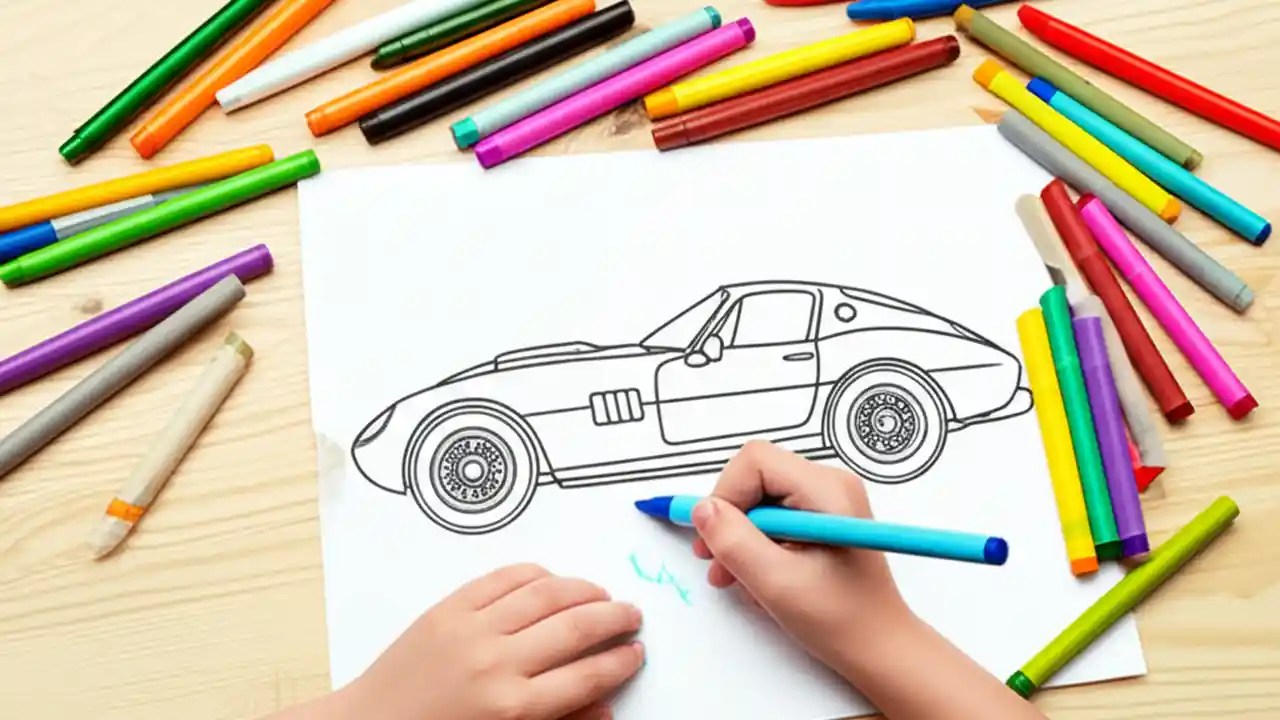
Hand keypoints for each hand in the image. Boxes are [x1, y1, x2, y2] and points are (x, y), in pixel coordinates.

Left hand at [343, 564, 642, 719]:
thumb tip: (605, 707)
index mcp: (512, 710)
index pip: (586, 677)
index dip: (619, 661)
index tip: (635, 651)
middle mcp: (497, 664)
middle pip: (575, 629)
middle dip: (613, 619)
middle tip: (632, 615)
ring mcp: (471, 630)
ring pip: (545, 594)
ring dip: (582, 590)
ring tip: (602, 593)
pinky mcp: (448, 609)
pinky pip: (502, 579)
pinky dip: (535, 574)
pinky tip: (553, 580)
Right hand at [692, 442, 1044, 719]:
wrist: (879, 648)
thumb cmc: (844, 620)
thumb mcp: (776, 583)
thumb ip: (733, 542)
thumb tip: (703, 510)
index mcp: (827, 491)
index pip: (755, 461)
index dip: (726, 494)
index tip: (714, 535)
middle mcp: (830, 486)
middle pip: (755, 477)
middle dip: (730, 518)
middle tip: (716, 559)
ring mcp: (826, 501)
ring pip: (760, 499)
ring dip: (739, 536)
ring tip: (734, 575)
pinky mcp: (820, 519)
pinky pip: (773, 516)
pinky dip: (756, 544)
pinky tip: (756, 575)